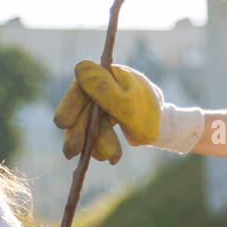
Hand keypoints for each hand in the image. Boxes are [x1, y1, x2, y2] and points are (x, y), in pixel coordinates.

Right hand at [53, 60, 204, 162]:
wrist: (164, 128)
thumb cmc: (149, 114)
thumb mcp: (129, 103)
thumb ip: (104, 89)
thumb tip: (79, 68)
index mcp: (108, 75)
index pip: (81, 86)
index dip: (69, 104)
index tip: (62, 123)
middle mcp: (100, 86)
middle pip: (79, 109)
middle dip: (77, 132)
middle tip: (71, 152)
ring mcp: (99, 103)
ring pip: (84, 125)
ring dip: (92, 144)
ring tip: (110, 158)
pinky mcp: (100, 119)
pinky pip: (91, 134)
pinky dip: (96, 147)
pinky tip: (106, 157)